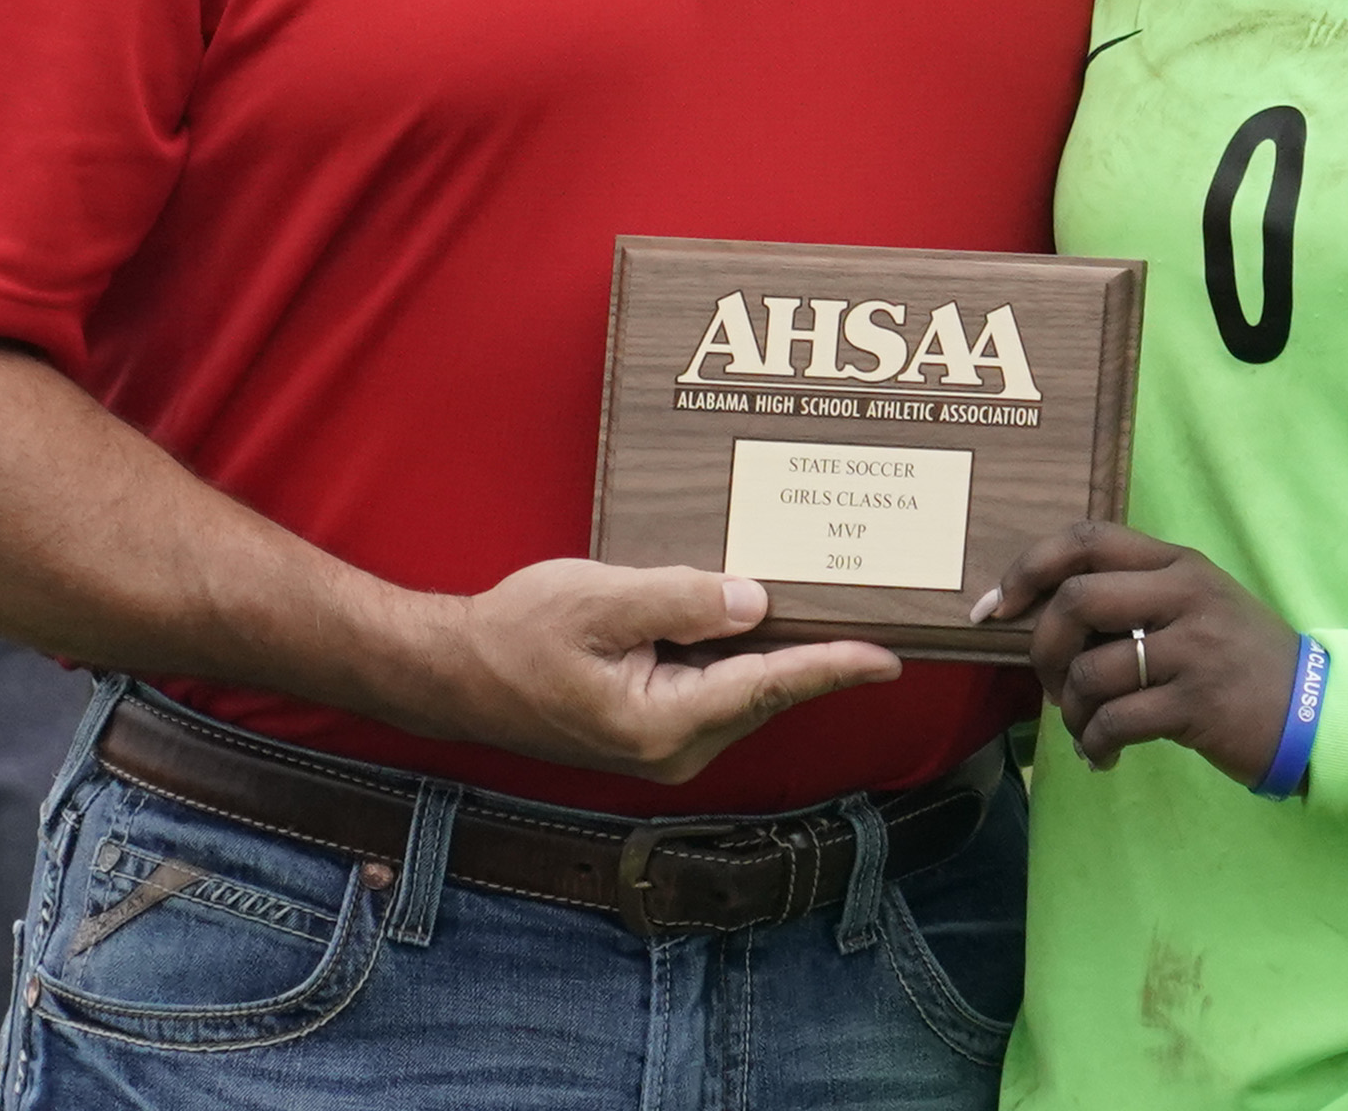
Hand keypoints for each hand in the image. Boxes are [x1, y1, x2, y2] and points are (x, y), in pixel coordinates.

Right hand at [388, 560, 900, 784]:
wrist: (458, 673)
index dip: (834, 666)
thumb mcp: (601, 601)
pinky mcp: (652, 730)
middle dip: (819, 656)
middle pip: (766, 693)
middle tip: (875, 613)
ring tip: (832, 611)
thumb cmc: (519, 634)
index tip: (889, 656)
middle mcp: (673, 748)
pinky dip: (743, 658)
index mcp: (663, 722)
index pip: (769, 685)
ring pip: (744, 693)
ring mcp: (663, 746)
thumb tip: (757, 602)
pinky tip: (759, 621)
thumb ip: (682, 600)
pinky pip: (717, 691)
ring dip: (782, 655)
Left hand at [976, 522, 1297, 781]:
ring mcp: (1194, 647)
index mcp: (1177, 562)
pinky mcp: (1198, 703)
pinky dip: (1095, 744)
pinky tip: (1103, 757)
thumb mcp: (1196, 605)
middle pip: (1075, 599)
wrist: (1315, 711)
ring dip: (1071, 710)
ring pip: (1090, 669)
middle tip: (1049, 684)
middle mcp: (1184, 593)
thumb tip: (1045, 615)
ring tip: (1085, 730)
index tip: (997, 606)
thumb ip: (1134, 596)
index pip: (1086, 538)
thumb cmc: (1240, 660)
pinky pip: (1116, 721)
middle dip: (1042, 648)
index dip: (1029, 567)